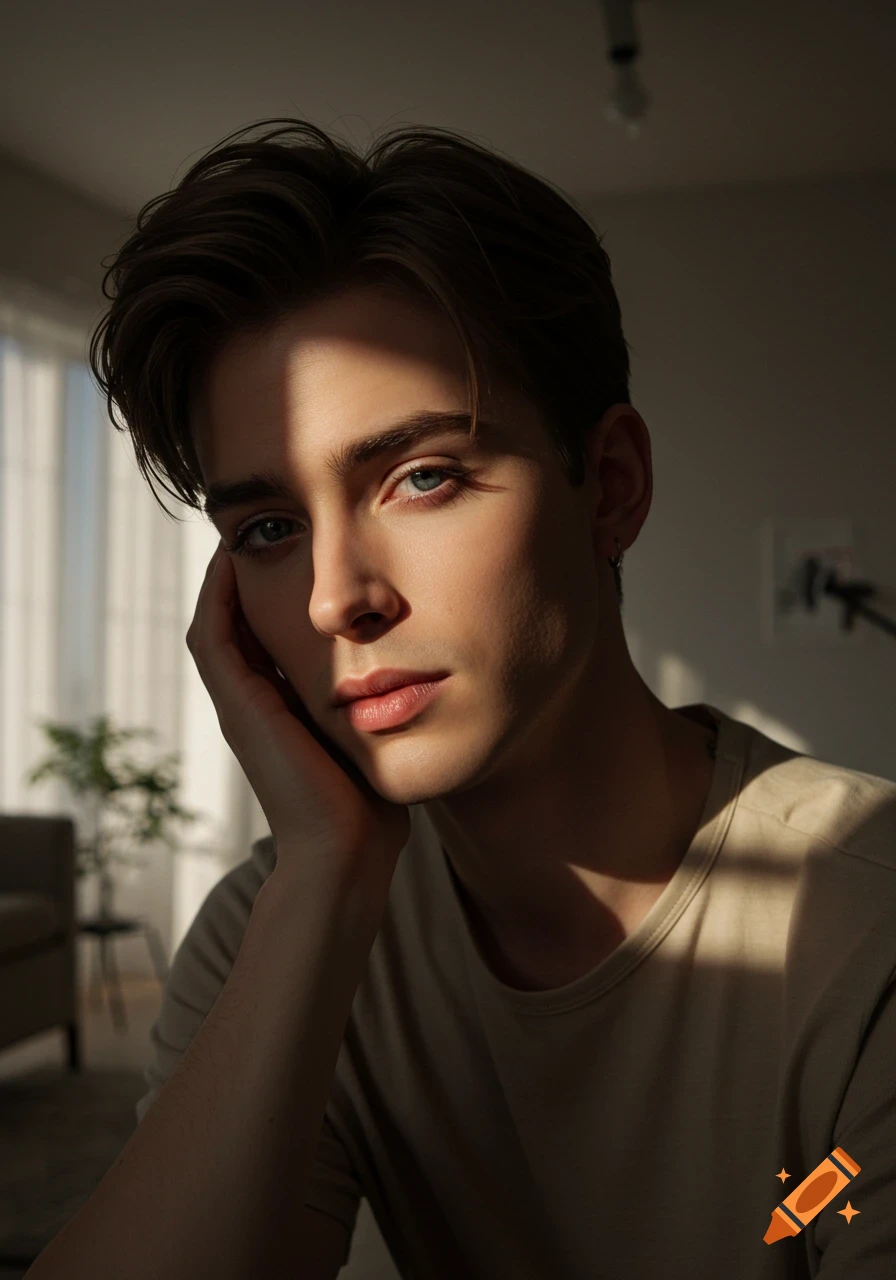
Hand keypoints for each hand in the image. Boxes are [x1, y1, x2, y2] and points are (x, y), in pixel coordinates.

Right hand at [185, 542, 410, 884]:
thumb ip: (384, 709)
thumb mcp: (377, 738)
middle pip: (240, 622)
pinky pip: (213, 636)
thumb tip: (423, 679)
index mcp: (286, 709)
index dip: (278, 593)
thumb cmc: (371, 806)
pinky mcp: (237, 706)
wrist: (347, 850)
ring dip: (224, 577)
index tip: (299, 550)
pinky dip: (217, 597)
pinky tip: (231, 559)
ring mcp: (241, 705)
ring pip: (217, 623)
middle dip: (249, 575)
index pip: (271, 636)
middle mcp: (256, 703)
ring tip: (241, 531)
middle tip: (264, 528)